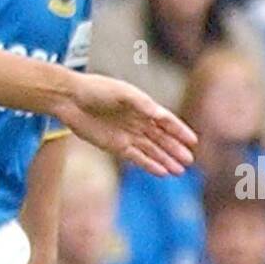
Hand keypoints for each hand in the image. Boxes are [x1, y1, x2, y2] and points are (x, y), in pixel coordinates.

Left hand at [56, 75, 195, 175]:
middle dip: (176, 150)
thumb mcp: (122, 93)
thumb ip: (141, 104)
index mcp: (143, 106)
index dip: (180, 131)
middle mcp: (138, 122)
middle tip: (189, 161)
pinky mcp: (115, 146)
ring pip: (152, 150)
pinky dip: (149, 165)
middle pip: (162, 139)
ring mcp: (127, 135)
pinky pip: (137, 157)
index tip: (193, 142)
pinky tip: (161, 172)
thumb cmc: (97, 90)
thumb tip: (159, 115)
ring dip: (165, 160)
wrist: (71, 100)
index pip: (167, 121)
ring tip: (179, 171)